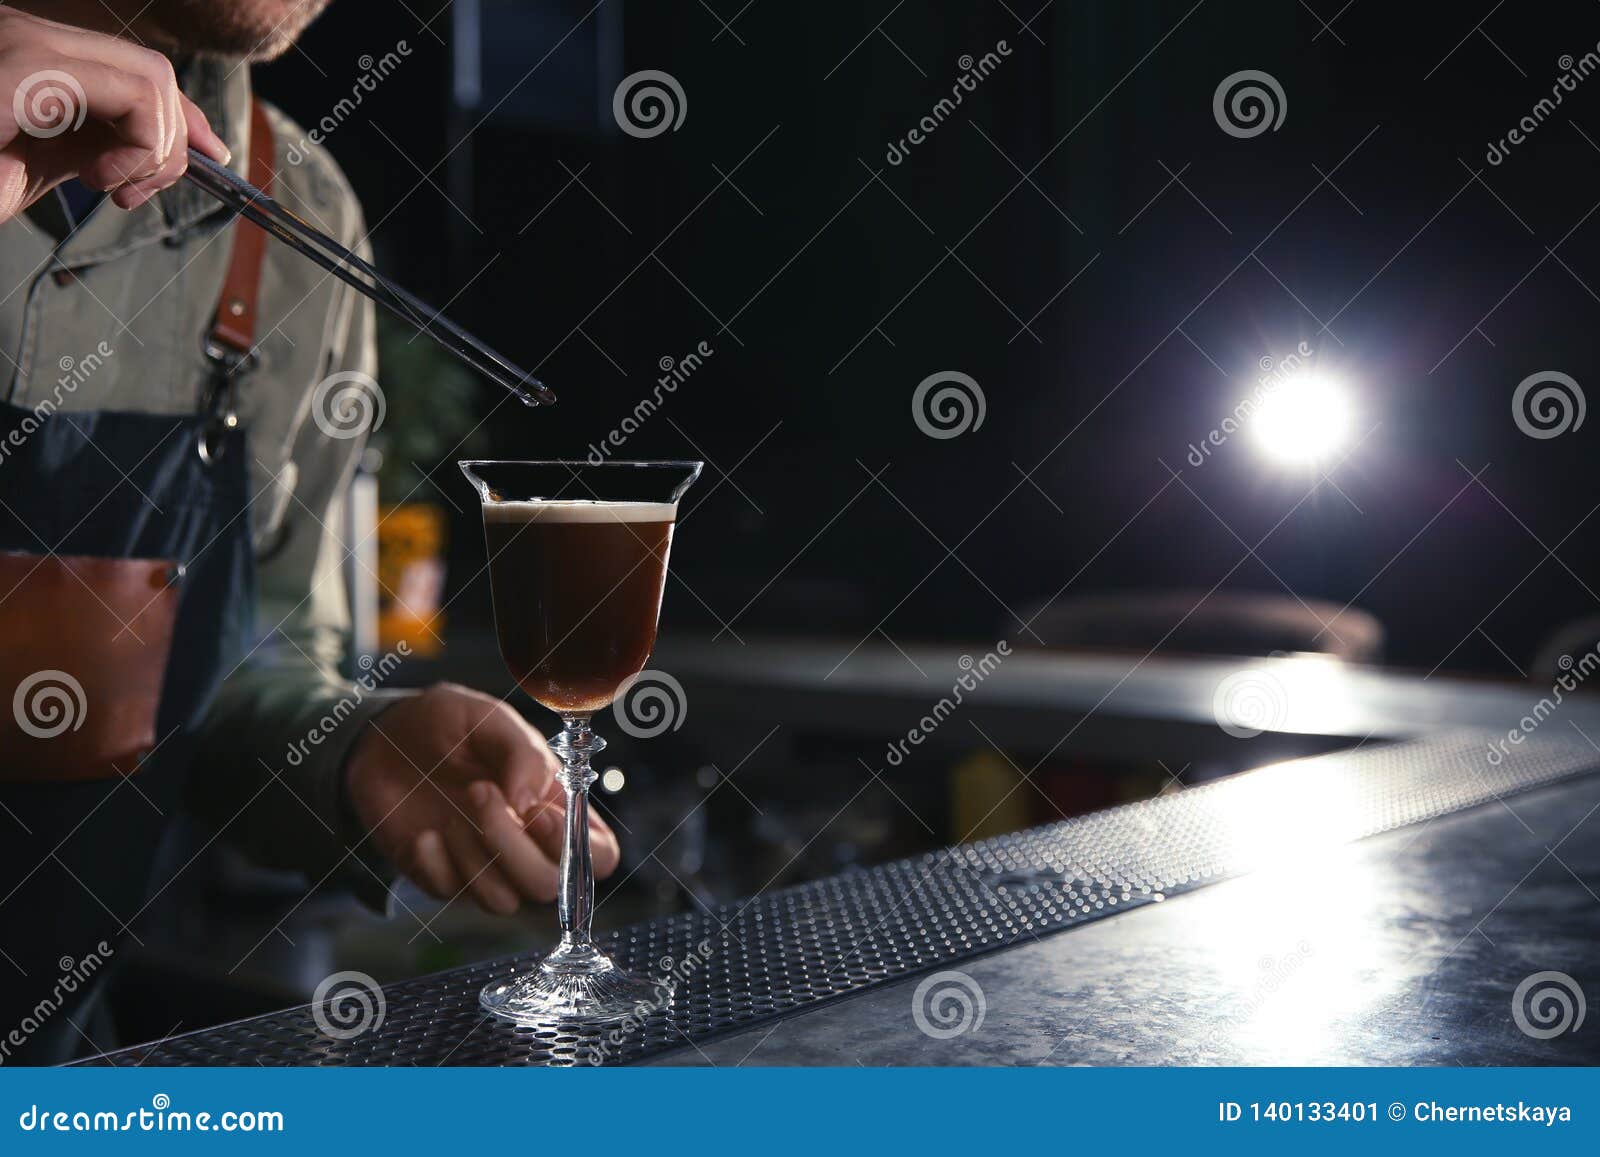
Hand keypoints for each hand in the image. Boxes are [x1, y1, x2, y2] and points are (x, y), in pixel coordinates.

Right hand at [0, 7, 229, 222]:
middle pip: (149, 68)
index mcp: (26, 50)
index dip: (182, 114)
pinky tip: (97, 179)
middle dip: (173, 140)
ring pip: (149, 78)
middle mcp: (20, 30)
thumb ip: (99, 141)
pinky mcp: (23, 69)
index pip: (131, 65)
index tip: (211, 157)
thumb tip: (179, 144)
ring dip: (156, 150)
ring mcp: (18, 41)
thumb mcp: (42, 159)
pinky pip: (131, 94)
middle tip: (135, 192)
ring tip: (110, 188)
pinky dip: (141, 148)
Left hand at [345, 683, 621, 915]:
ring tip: (452, 811)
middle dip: (511, 844)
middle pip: (549, 885)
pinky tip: (425, 832)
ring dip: (474, 854)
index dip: (578, 849)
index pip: (597, 855)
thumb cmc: (446, 725)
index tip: (536, 811)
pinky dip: (436, 862)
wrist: (381, 739)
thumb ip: (520, 753)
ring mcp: (486, 866)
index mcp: (554, 805)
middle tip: (479, 791)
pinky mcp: (445, 879)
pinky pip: (452, 894)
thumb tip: (530, 801)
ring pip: (503, 901)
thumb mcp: (488, 719)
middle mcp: (528, 844)